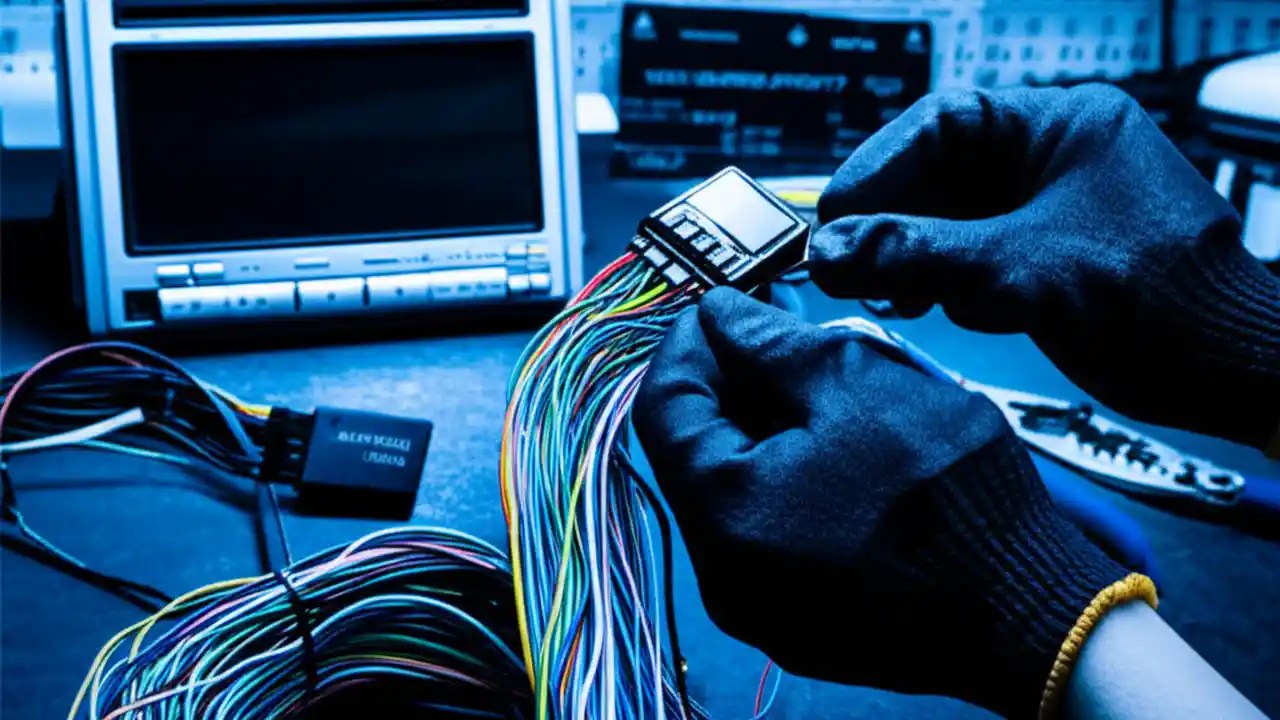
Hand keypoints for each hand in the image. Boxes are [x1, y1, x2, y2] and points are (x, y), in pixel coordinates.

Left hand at [634, 288, 1150, 718]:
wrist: (1032, 609)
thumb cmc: (951, 489)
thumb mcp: (860, 381)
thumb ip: (770, 342)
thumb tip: (720, 314)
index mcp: (724, 510)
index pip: (664, 406)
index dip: (689, 342)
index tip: (727, 306)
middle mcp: (721, 573)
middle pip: (695, 454)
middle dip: (729, 385)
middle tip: (777, 338)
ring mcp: (757, 607)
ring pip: (732, 496)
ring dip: (760, 433)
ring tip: (821, 390)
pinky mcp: (796, 625)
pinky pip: (764, 538)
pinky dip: (783, 484)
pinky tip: (835, 451)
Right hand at [808, 84, 1279, 449]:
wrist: (1235, 375)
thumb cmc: (1165, 304)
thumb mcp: (1021, 272)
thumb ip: (918, 255)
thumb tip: (830, 251)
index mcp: (1065, 126)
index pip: (944, 125)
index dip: (879, 168)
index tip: (834, 216)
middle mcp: (1054, 160)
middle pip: (939, 175)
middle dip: (893, 224)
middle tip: (843, 266)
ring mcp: (1049, 212)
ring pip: (948, 223)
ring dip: (913, 259)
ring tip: (887, 293)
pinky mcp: (1044, 261)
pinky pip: (970, 259)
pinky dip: (943, 284)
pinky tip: (929, 305)